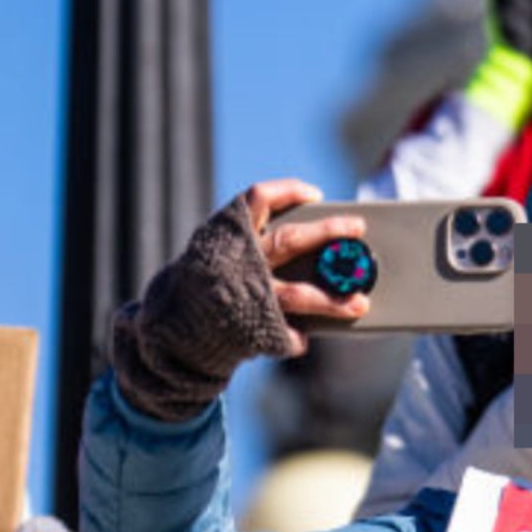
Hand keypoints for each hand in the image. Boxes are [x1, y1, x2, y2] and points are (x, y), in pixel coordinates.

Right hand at [109, 180, 363, 420]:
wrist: (170, 330)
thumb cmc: (209, 285)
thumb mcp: (221, 255)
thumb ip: (256, 246)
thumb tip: (316, 240)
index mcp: (228, 238)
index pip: (258, 200)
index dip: (289, 192)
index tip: (316, 194)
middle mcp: (239, 263)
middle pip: (291, 241)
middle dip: (329, 233)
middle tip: (358, 229)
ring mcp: (248, 297)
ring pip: (299, 294)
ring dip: (333, 300)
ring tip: (360, 304)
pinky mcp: (254, 328)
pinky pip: (287, 332)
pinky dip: (299, 336)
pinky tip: (305, 338)